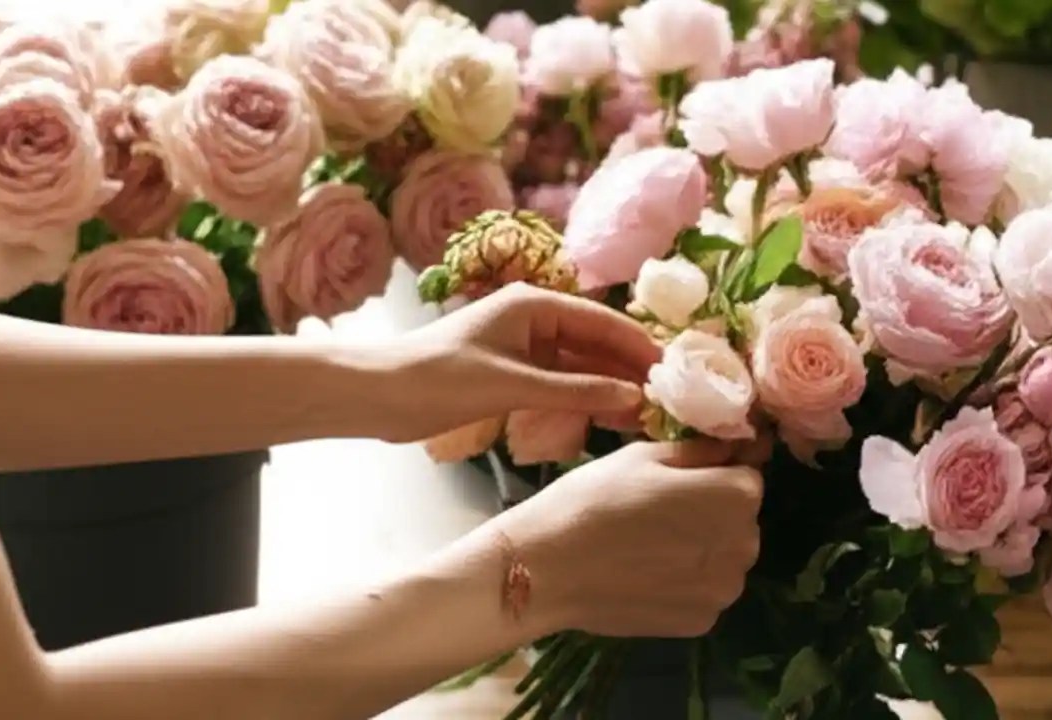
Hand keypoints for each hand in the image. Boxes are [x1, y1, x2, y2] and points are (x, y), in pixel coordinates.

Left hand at [373, 283, 661, 442]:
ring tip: (648, 415)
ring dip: (610, 387)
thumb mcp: (513, 384)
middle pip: (596, 343)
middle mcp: (534, 320)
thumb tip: (632, 397)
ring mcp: (525, 348)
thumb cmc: (439, 379)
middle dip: (630, 369)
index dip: (639, 346)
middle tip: (669, 399)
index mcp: (534, 305)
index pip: (603, 322)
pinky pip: (562, 383)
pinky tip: (611, 417)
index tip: (673, 370)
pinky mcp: (514, 374)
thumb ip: (575, 391)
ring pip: (581, 366)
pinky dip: (585, 399)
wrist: (379, 395)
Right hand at [493, 440, 762, 637]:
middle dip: (712, 512)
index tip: (682, 478)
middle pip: (739, 521)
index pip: (747, 477)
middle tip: (659, 512)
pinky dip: (686, 584)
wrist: (548, 569)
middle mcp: (745, 545)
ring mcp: (724, 591)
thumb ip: (700, 451)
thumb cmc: (593, 499)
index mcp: (737, 496)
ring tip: (651, 546)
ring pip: (724, 559)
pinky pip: (705, 592)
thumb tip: (735, 447)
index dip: (716, 474)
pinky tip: (647, 575)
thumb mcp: (645, 456)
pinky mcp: (702, 623)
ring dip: (702, 550)